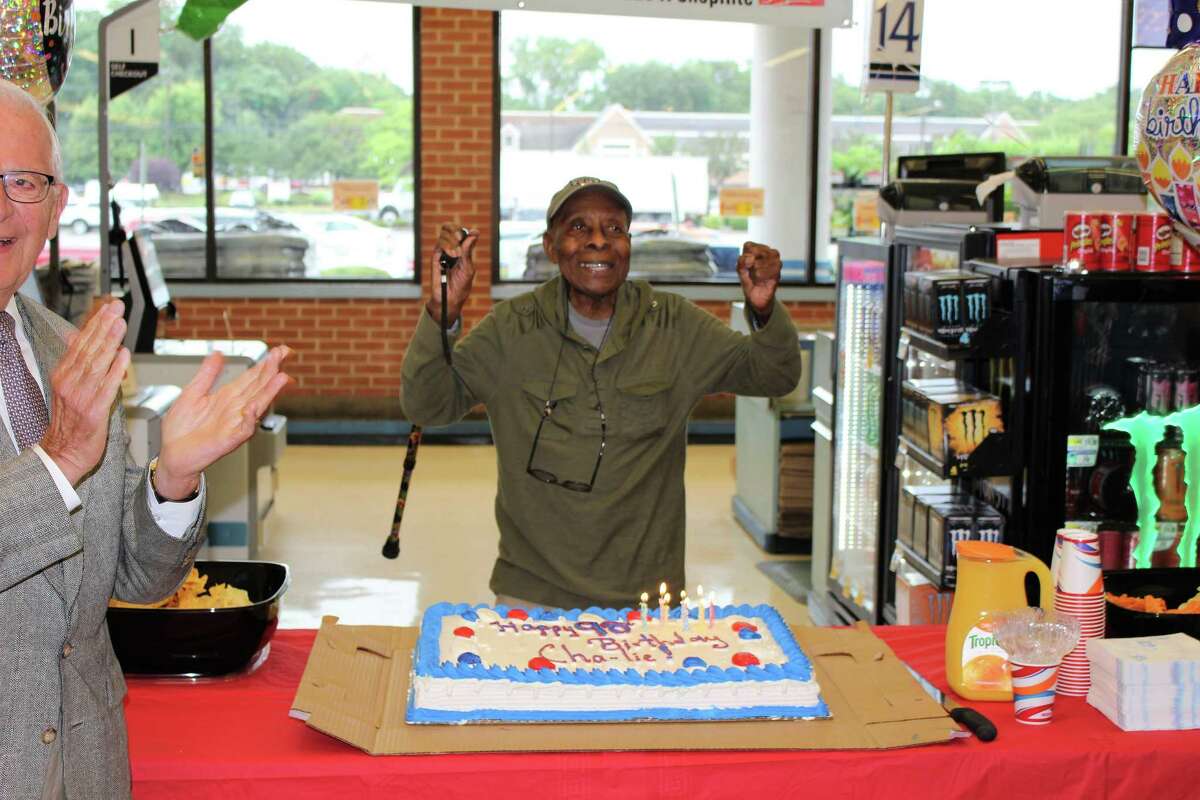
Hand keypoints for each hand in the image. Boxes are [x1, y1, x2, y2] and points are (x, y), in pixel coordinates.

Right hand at [40, 301, 130, 485]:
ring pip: (96, 364)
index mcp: (64, 374)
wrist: (63, 452)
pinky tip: (123, 356)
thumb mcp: (67, 386)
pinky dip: (115, 370)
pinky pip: (106, 387)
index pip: (81, 343)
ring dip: (109, 342)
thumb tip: (76, 336)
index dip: (95, 323)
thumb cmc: (70, 420)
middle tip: (116, 307)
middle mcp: (70, 382)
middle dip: (103, 326)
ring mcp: (80, 396)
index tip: (108, 307)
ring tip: (120, 324)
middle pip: (88, 349)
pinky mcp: (93, 411)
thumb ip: (75, 361)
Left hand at [153, 345, 291, 499]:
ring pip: (257, 405)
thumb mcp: (191, 394)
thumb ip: (207, 374)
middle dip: (271, 370)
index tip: (279, 350)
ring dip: (269, 392)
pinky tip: (253, 407)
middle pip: (259, 386)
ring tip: (281, 378)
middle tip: (283, 354)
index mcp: (228, 396)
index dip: (265, 363)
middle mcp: (236, 408)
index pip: (252, 376)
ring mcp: (235, 423)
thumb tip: (218, 354)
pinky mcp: (229, 439)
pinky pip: (244, 429)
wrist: (172, 454)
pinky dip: (249, 419)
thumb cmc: (181, 429)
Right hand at [426, 222, 478, 325]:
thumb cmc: (461, 285)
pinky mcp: (435, 257)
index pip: (462, 232)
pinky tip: (452, 255)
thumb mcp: (468, 267)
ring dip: (452, 240)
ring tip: (457, 253)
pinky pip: (439, 244)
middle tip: (461, 238)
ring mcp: (442, 252)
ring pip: (444, 233)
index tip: (475, 233)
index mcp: (462, 250)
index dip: (467, 230)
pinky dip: (447, 246)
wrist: (450, 298)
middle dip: (457, 230)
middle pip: (451, 228)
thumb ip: (468, 251)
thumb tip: (473, 234)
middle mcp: (451, 248)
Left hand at [736, 241, 781, 320]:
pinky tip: (762, 280)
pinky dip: (765, 275)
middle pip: (758, 251)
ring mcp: (774, 260)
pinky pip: (774, 268)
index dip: (745, 256)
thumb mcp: (740, 271)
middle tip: (751, 272)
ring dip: (758, 270)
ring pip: (766, 258)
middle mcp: (766, 252)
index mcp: (754, 250)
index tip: (745, 266)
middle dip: (751, 264)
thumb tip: (751, 258)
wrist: (756, 298)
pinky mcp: (779, 270)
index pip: (749, 246)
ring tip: (756, 277)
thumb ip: (741, 262)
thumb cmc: (748, 281)